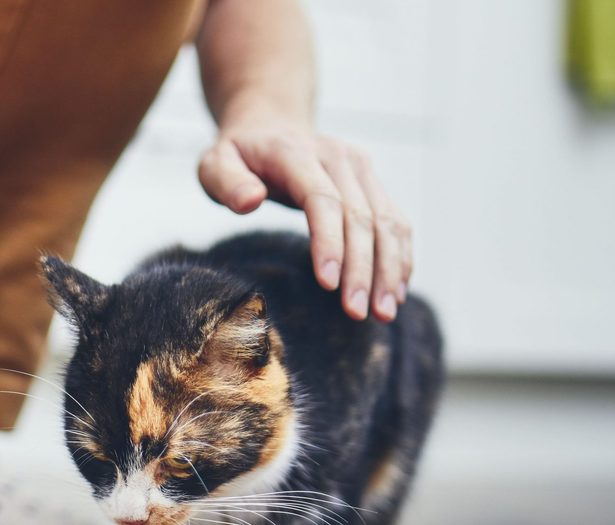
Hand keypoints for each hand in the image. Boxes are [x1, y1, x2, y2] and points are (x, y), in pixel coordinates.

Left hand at [198, 111, 412, 321]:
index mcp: (296, 153)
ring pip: (385, 221)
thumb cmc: (238, 154)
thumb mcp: (215, 163)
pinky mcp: (371, 182)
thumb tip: (249, 200)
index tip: (329, 284)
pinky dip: (400, 256)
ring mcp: (359, 168)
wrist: (269, 123)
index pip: (322, 199)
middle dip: (362, 268)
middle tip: (357, 312)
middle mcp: (337, 156)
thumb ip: (226, 182)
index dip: (330, 242)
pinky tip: (396, 290)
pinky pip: (394, 221)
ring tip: (384, 312)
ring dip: (389, 268)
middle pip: (359, 216)